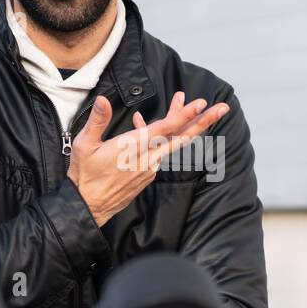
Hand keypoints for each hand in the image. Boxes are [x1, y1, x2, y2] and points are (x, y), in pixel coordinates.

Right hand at [67, 91, 228, 226]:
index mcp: (133, 148)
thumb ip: (97, 121)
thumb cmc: (84, 176)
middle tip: (222, 109)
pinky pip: (159, 151)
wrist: (88, 207)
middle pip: (181, 137)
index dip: (183, 115)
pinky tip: (146, 124)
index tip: (200, 104)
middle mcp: (147, 158)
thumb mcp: (85, 145)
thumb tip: (103, 100)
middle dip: (203, 121)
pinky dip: (161, 136)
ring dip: (182, 123)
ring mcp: (149, 168)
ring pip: (172, 143)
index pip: (165, 129)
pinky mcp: (146, 175)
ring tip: (189, 105)